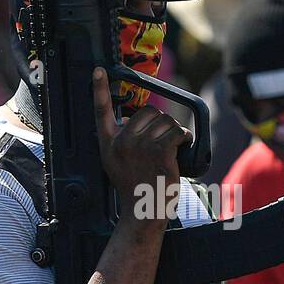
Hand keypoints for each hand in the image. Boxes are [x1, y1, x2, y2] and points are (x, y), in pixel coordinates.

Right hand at [92, 67, 190, 223]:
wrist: (143, 211)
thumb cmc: (135, 188)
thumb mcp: (117, 163)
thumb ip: (123, 142)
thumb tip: (140, 122)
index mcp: (109, 144)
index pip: (101, 111)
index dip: (100, 89)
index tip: (98, 71)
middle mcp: (122, 142)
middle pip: (148, 111)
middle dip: (160, 123)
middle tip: (162, 142)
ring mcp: (140, 146)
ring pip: (166, 121)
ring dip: (174, 132)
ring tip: (171, 149)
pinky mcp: (159, 151)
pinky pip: (177, 132)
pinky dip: (184, 138)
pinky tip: (182, 147)